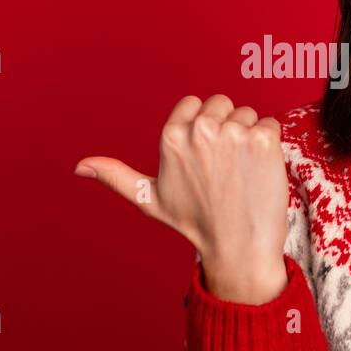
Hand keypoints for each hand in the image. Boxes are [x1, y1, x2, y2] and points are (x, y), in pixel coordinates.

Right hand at [76, 94, 289, 304]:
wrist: (238, 247)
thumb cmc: (195, 224)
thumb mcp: (150, 199)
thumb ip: (116, 176)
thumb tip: (79, 167)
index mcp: (171, 136)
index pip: (194, 103)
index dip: (202, 127)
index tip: (205, 157)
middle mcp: (201, 130)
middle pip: (222, 104)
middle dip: (226, 128)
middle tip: (224, 168)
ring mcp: (234, 133)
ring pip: (248, 114)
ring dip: (249, 137)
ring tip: (241, 172)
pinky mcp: (264, 140)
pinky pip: (271, 124)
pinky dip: (270, 145)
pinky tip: (259, 172)